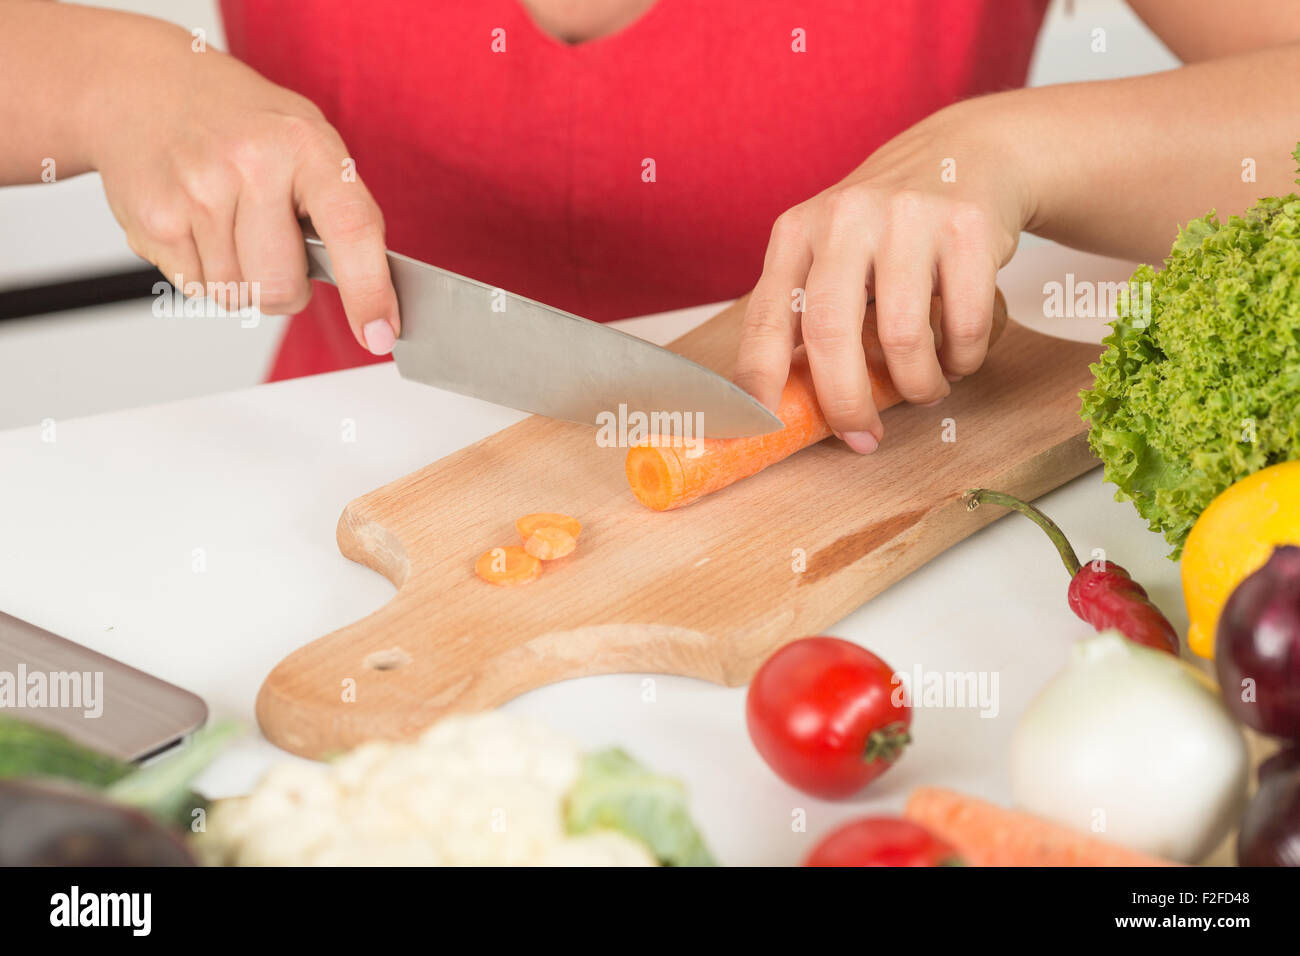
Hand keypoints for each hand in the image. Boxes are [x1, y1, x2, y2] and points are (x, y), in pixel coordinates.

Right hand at [90, 22, 397, 352]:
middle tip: (273, 247)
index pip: (352, 230)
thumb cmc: (240, 123)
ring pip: (238, 297)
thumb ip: (343, 211)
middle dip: (285, 289)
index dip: (369, 292)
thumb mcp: (307, 142)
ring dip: (241, 279)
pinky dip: (203, 271)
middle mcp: (251, 164)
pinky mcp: (156, 220)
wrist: (142, 86)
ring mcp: (198, 192)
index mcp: (306, 145)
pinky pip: (197, 289)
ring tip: (229, 225)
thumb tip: (374, 295)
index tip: (379, 334)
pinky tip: (198, 226)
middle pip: (283, 289)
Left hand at [733, 102, 1027, 451]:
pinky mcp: (967, 227)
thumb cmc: (886, 225)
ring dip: (918, 385)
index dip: (758, 379)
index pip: (767, 318)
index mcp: (797, 232)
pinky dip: (963, 359)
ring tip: (926, 389)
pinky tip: (958, 355)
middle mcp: (845, 218)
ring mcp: (907, 218)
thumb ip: (805, 310)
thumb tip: (782, 402)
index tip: (759, 428)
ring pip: (903, 338)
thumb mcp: (829, 249)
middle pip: (830, 334)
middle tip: (864, 436)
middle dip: (846, 403)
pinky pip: (964, 325)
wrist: (965, 153)